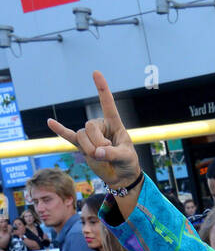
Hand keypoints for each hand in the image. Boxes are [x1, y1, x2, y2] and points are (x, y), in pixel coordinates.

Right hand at [47, 71, 140, 191]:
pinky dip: (60, 130)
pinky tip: (50, 122)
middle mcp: (100, 126)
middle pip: (90, 126)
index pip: (108, 104)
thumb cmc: (127, 163)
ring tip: (100, 158)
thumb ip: (113, 154)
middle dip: (98, 142)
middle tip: (107, 153)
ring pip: (82, 136)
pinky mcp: (82, 146)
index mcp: (114, 124)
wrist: (121, 177)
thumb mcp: (126, 157)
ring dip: (90, 149)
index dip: (102, 89)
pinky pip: (68, 136)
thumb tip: (97, 153)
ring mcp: (90, 136)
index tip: (96, 73)